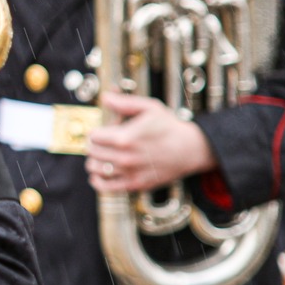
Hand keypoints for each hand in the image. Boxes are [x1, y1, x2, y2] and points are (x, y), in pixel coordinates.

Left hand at [86, 92, 216, 193]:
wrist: (191, 149)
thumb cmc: (170, 127)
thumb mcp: (149, 108)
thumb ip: (124, 103)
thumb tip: (105, 97)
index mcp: (125, 138)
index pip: (93, 136)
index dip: (98, 130)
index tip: (106, 129)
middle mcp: (125, 158)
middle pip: (92, 152)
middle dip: (95, 144)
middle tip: (105, 141)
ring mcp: (130, 173)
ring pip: (95, 168)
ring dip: (95, 160)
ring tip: (104, 155)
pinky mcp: (135, 184)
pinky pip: (105, 187)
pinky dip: (97, 180)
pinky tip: (99, 173)